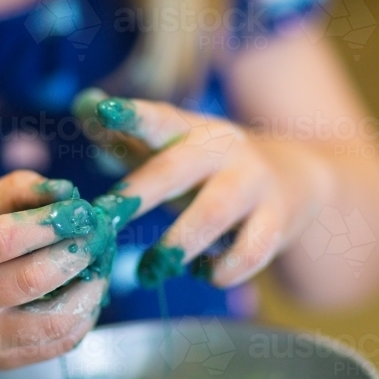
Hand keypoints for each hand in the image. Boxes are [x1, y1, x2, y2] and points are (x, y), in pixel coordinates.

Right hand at [0, 170, 108, 371]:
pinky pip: (61, 342)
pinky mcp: (7, 361)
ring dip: (91, 288)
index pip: (0, 240)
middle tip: (98, 234)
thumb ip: (15, 193)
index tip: (78, 210)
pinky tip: (87, 293)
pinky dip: (85, 315)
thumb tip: (67, 192)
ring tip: (100, 264)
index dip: (47, 223)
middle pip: (33, 279)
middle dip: (76, 252)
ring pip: (54, 319)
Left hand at [74, 91, 326, 288]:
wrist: (296, 175)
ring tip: (148, 270)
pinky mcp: (276, 222)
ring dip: (176, 245)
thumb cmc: (210, 167)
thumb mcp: (175, 147)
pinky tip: (203, 274)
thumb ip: (127, 135)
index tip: (101, 110)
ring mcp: (253, 185)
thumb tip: (81, 105)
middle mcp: (223, 151)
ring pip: (213, 215)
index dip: (130, 116)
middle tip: (106, 217)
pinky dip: (221, 271)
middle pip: (178, 168)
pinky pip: (248, 252)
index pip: (158, 118)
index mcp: (191, 131)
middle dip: (140, 192)